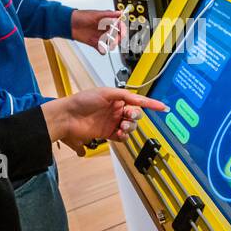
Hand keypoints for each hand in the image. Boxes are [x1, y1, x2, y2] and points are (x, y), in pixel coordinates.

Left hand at [41, 87, 166, 153]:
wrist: (68, 117)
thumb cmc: (82, 101)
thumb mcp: (105, 92)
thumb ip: (124, 95)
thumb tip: (139, 99)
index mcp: (117, 98)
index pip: (138, 101)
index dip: (151, 104)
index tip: (162, 107)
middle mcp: (116, 110)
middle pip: (136, 115)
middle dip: (135, 116)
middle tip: (128, 116)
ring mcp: (112, 122)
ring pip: (130, 127)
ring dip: (130, 127)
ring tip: (122, 126)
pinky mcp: (107, 133)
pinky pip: (122, 137)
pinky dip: (123, 136)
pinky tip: (119, 133)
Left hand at [72, 9, 123, 48]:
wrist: (69, 24)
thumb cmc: (81, 16)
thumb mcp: (96, 14)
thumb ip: (108, 14)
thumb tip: (119, 13)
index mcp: (106, 21)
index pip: (118, 26)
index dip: (121, 29)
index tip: (121, 32)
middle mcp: (104, 29)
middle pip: (116, 36)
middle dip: (117, 38)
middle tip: (114, 39)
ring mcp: (99, 36)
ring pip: (110, 43)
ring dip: (111, 45)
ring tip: (107, 44)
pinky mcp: (94, 43)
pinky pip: (101, 49)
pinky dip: (103, 50)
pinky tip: (102, 50)